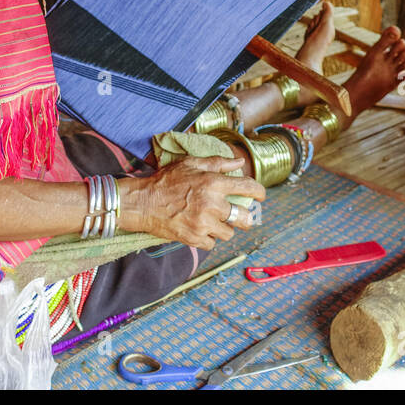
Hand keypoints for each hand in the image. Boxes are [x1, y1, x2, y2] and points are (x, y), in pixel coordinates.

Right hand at [120, 156, 264, 249]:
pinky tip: (200, 228)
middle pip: (244, 218)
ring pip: (228, 233)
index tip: (260, 197)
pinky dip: (208, 238)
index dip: (259, 193)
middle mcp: (212, 205)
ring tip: (213, 221)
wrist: (143, 203)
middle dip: (245, 217)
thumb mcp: (191, 164)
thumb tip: (239, 162)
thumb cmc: (166, 180)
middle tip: (240, 215)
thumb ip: (218, 163)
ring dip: (224, 228)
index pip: (248, 188)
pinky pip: (212, 243)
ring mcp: (203, 224)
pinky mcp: (194, 238)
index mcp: (213, 183)